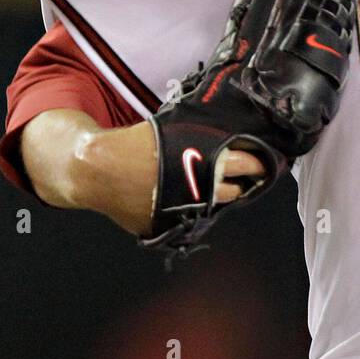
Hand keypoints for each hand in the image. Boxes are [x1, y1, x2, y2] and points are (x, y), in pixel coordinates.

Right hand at [75, 121, 265, 236]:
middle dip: (242, 183)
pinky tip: (191, 198)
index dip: (255, 163)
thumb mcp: (170, 132)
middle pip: (234, 189)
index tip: (263, 162)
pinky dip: (192, 208)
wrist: (96, 170)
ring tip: (223, 187)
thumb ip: (199, 140)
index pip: (243, 163)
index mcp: (200, 162)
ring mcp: (182, 211)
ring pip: (214, 206)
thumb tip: (226, 141)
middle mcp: (196, 189)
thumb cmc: (133, 144)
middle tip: (249, 177)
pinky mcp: (166, 225)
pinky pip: (187, 218)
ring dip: (220, 196)